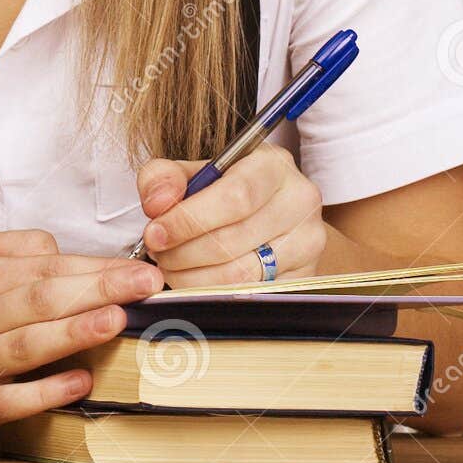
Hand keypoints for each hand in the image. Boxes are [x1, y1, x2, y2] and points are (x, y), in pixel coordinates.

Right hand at [0, 230, 163, 440]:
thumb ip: (13, 247)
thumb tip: (59, 250)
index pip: (46, 268)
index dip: (95, 267)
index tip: (139, 269)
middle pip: (41, 299)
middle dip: (97, 289)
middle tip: (146, 285)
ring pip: (26, 345)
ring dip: (72, 333)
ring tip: (115, 320)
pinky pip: (9, 400)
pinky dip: (44, 393)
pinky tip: (80, 382)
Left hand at [134, 143, 326, 288]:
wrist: (264, 208)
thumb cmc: (223, 188)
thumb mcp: (191, 170)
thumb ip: (163, 177)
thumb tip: (158, 204)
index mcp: (273, 166)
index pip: (235, 198)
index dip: (189, 220)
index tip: (156, 232)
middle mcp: (299, 202)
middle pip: (232, 241)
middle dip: (182, 252)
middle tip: (158, 253)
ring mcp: (307, 244)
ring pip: (239, 276)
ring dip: (191, 277)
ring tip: (172, 266)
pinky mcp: (304, 278)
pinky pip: (250, 297)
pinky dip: (211, 294)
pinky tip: (195, 280)